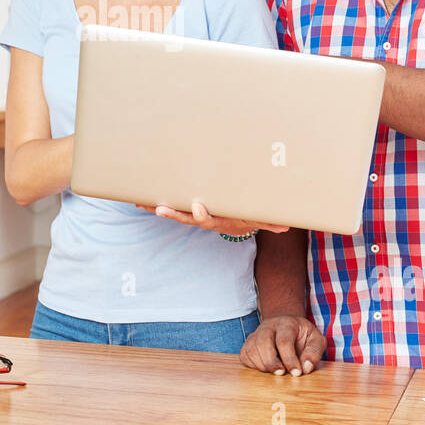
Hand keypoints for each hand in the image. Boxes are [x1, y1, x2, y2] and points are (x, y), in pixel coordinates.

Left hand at [136, 201, 290, 236]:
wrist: (237, 221)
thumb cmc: (247, 215)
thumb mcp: (258, 218)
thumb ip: (269, 221)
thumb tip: (284, 225)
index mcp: (217, 220)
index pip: (207, 218)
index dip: (201, 213)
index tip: (198, 205)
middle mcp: (202, 219)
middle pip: (185, 217)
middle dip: (173, 213)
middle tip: (160, 209)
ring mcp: (192, 215)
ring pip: (173, 213)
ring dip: (157, 208)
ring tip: (140, 203)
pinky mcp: (186, 209)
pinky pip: (169, 207)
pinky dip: (155, 203)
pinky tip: (139, 199)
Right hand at [239, 315, 326, 375]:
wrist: (287, 325)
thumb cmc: (302, 335)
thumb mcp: (316, 339)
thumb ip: (314, 352)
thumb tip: (306, 368)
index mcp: (287, 324)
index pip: (284, 341)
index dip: (290, 359)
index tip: (297, 373)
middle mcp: (268, 326)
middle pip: (263, 343)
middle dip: (272, 362)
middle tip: (281, 373)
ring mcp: (256, 333)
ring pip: (251, 350)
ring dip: (262, 365)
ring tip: (275, 371)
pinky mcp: (249, 343)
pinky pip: (244, 355)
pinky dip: (253, 365)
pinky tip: (265, 368)